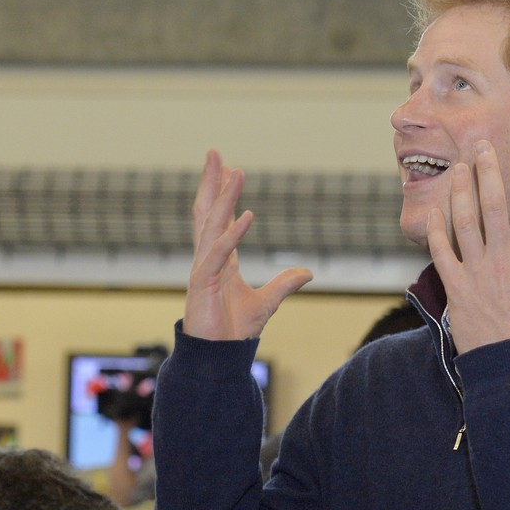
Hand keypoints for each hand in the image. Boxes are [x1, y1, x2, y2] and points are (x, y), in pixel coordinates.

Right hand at [183, 150, 312, 340]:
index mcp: (219, 260)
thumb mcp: (267, 302)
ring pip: (211, 225)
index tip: (227, 168)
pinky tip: (246, 215)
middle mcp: (207, 259)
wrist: (219, 357)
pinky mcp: (202, 283)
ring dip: (223, 197)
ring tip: (233, 171)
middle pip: (207, 212)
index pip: (218, 218)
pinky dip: (232, 234)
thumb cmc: (233, 331)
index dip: (222, 193)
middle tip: (214, 152)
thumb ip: (285, 284)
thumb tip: (307, 272)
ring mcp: (202, 269)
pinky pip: (218, 253)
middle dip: (211, 181)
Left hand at [426, 140, 509, 354]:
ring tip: (459, 168)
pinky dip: (436, 232)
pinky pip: (442, 253)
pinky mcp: (455, 287)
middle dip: (489, 171)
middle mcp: (505, 260)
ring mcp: (477, 272)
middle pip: (496, 205)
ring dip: (461, 192)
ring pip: (466, 222)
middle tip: (482, 145)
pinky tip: (434, 212)